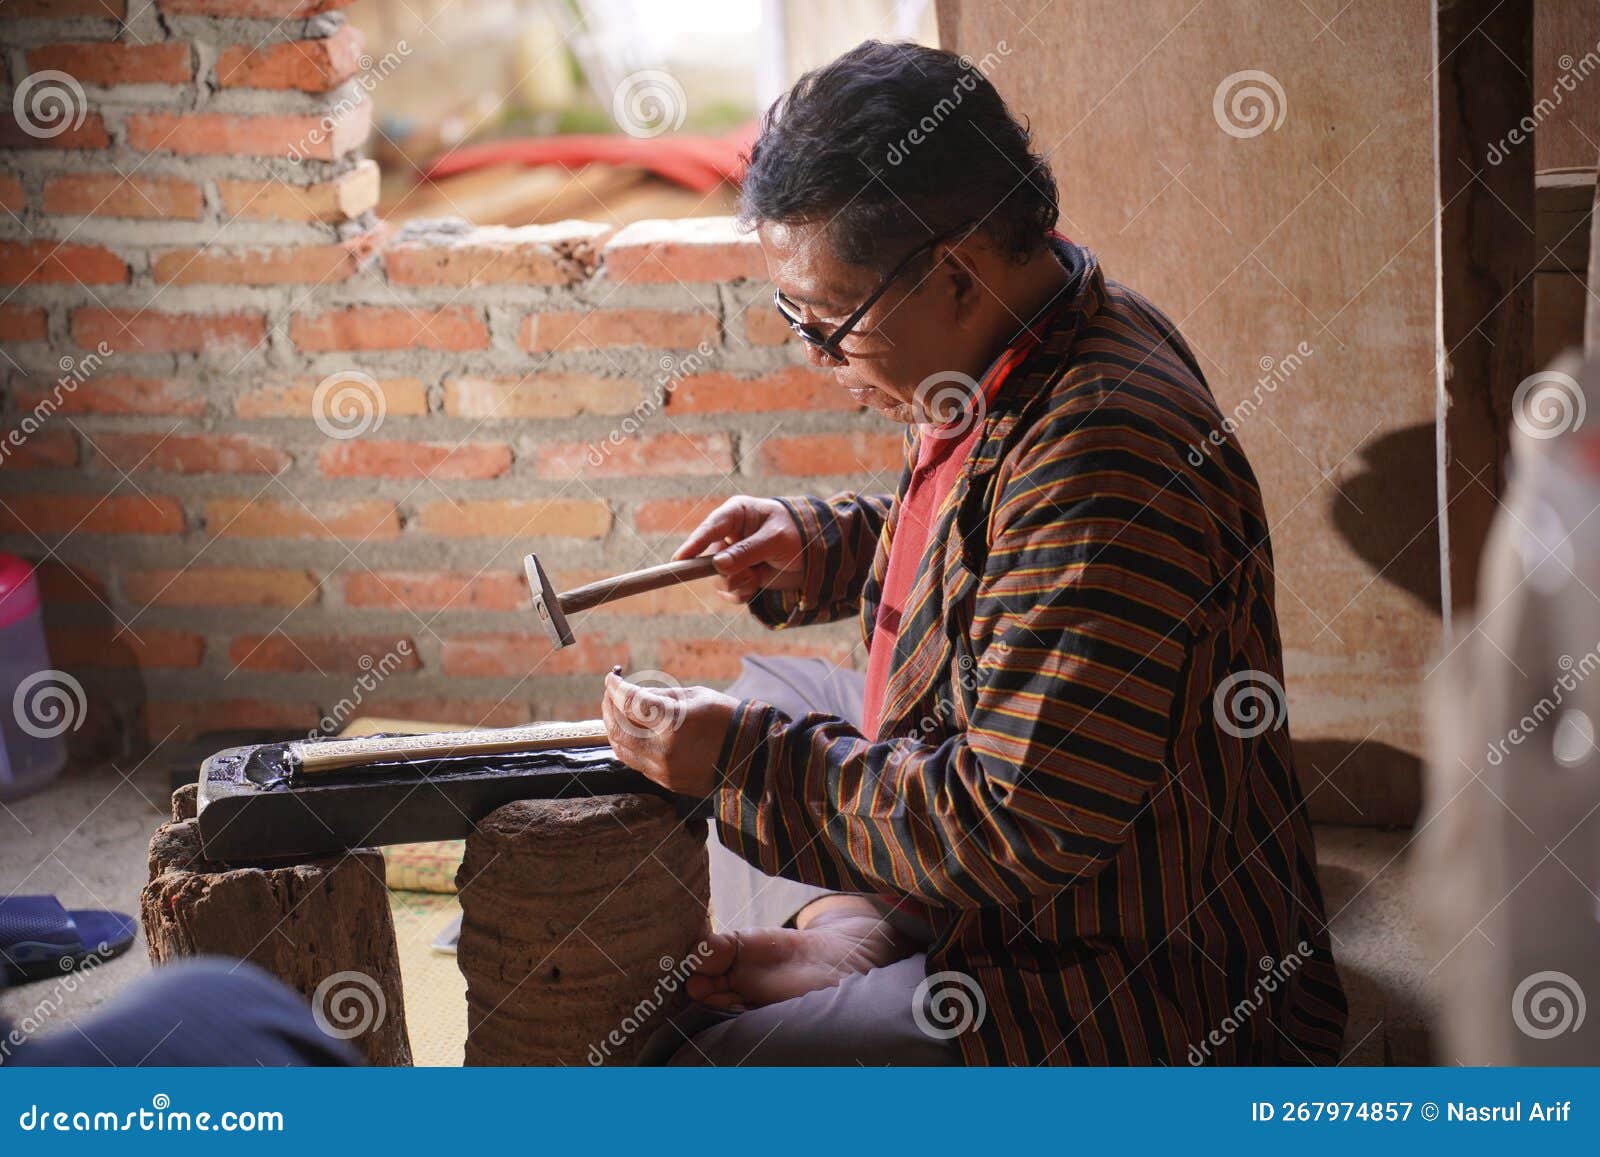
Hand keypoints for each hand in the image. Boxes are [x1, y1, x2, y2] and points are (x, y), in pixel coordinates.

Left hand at [601, 671, 738, 797]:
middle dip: (609, 707)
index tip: (611, 678)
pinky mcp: (666, 783)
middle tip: (610, 694)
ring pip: (621, 749)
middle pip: (618, 728)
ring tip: (616, 712)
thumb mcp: (696, 696)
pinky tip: (631, 732)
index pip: (630, 702)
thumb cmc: (727, 719)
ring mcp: (663, 770)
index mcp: (672, 723)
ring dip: (613, 728)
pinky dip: (627, 745)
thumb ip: (660, 696)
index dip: (616, 688)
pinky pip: (635, 762)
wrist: (753, 758)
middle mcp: (662, 749)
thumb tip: (631, 693)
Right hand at [674, 496, 804, 604]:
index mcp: (736, 513)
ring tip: (757, 576)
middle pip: (708, 558)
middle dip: (728, 571)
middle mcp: (728, 533)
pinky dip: (741, 592)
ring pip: (717, 577)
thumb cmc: (798, 535)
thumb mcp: (775, 540)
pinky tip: (755, 586)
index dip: (694, 544)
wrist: (817, 554)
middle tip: (749, 574)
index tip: (679, 560)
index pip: (710, 528)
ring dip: (737, 582)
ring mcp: (731, 555)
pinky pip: (727, 589)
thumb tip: (718, 564)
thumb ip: (747, 551)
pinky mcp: (738, 573)